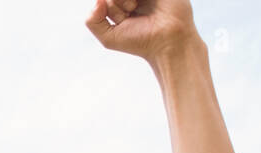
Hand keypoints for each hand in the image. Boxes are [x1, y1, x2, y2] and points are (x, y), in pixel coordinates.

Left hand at [85, 0, 199, 61]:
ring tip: (133, 7)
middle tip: (129, 11)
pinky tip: (139, 2)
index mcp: (122, 8)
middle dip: (116, 2)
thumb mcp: (108, 38)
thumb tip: (97, 0)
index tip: (120, 18)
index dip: (109, 8)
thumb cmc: (140, 42)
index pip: (105, 0)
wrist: (168, 40)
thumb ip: (92, 21)